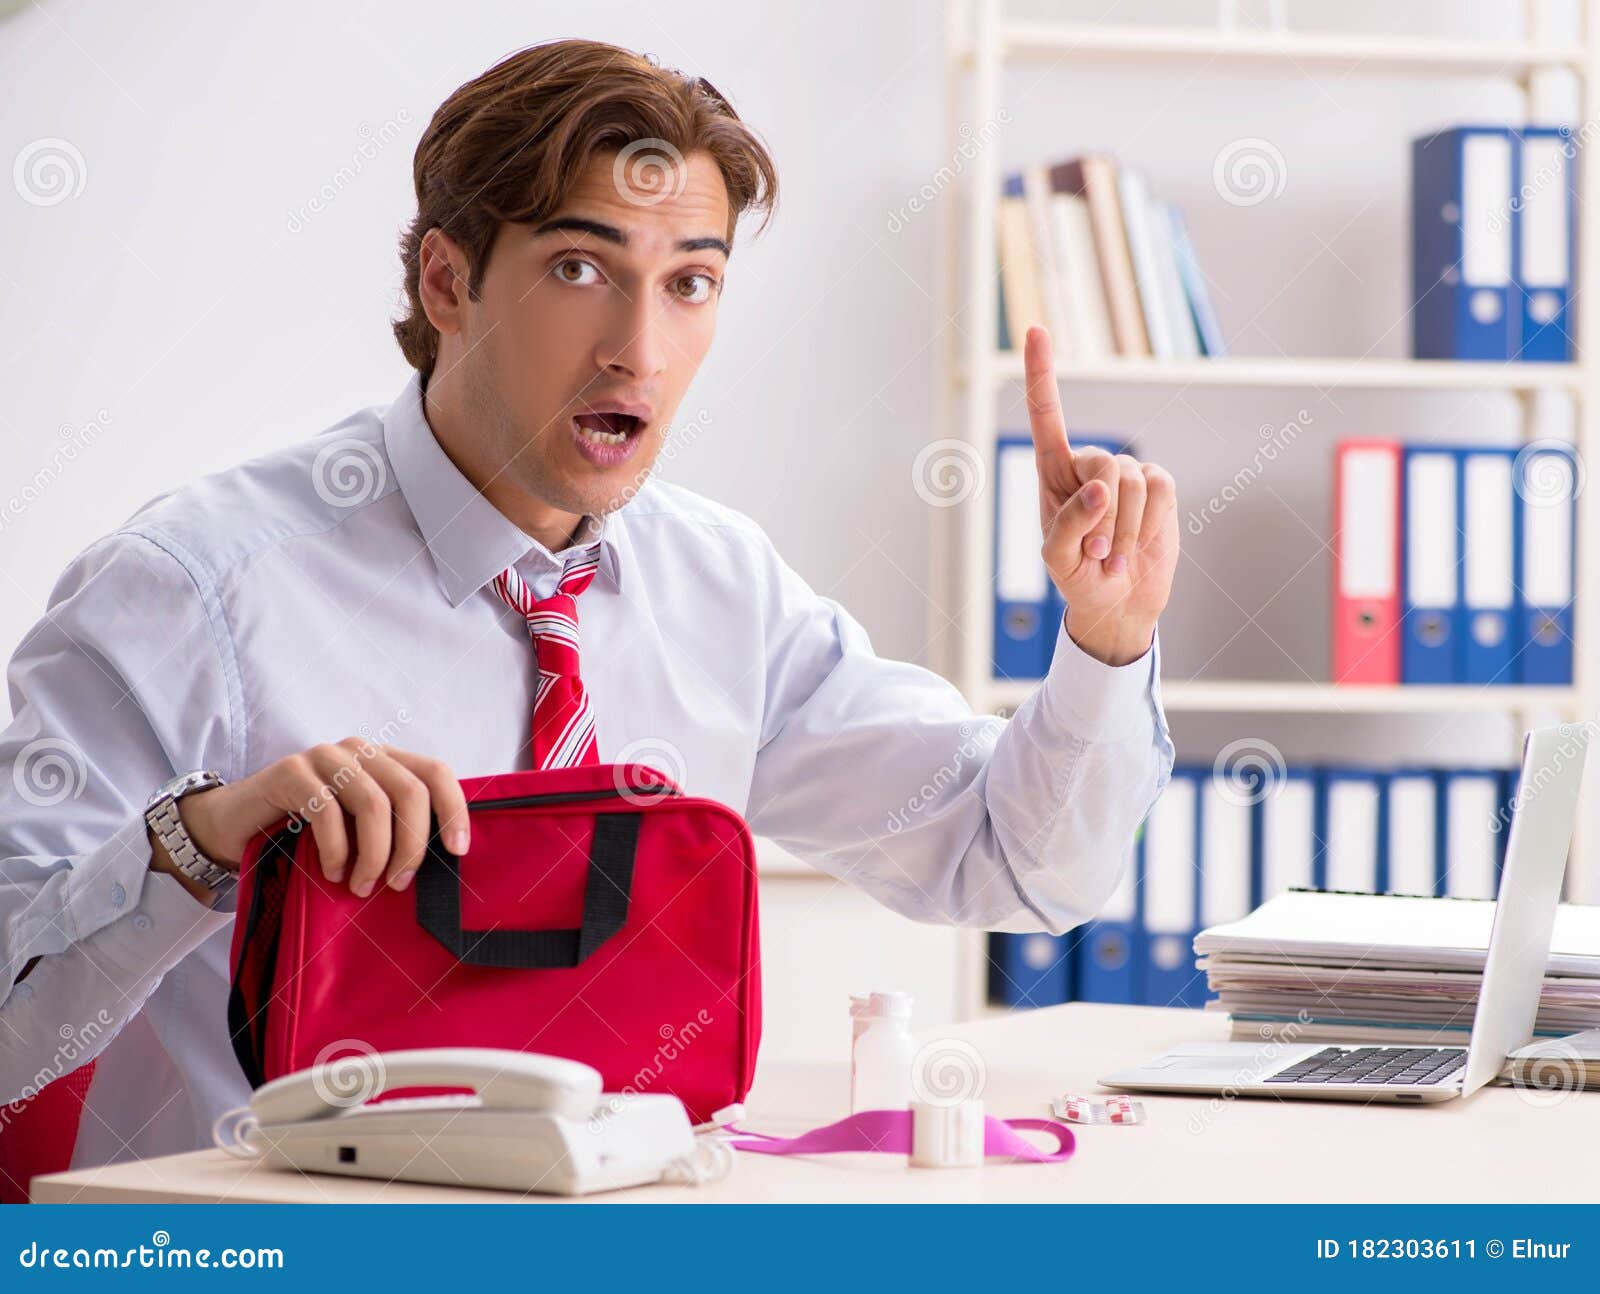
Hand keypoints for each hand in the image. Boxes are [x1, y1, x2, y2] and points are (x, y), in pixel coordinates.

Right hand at [148, 738, 470, 901]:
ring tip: (364, 886)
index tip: (458, 851)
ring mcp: (325, 756)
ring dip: (375, 855)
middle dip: (412, 845)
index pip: (436, 772)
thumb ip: (393, 830)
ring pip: (373, 804)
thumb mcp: (358, 829)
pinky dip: (337, 850)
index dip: (454, 809)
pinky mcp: (291, 772)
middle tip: (399, 884)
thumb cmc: (306, 833)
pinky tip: (332, 872)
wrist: (234, 825)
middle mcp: (359, 751)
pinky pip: (328, 812)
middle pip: (410, 792)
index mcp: (385, 760)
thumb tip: (440, 863)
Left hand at [1024, 326, 1178, 665]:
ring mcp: (1125, 473)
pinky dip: (1149, 524)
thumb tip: (1100, 487)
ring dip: (1125, 529)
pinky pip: (1160, 491)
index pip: (1046, 414)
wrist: (1119, 600)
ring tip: (1114, 555)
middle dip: (1104, 517)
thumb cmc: (1078, 578)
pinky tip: (1139, 543)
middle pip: (1103, 465)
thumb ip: (1069, 524)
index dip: (1041, 372)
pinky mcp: (1158, 486)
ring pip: (1133, 483)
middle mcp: (1088, 463)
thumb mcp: (1058, 560)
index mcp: (1053, 472)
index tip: (1036, 330)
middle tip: (1097, 554)